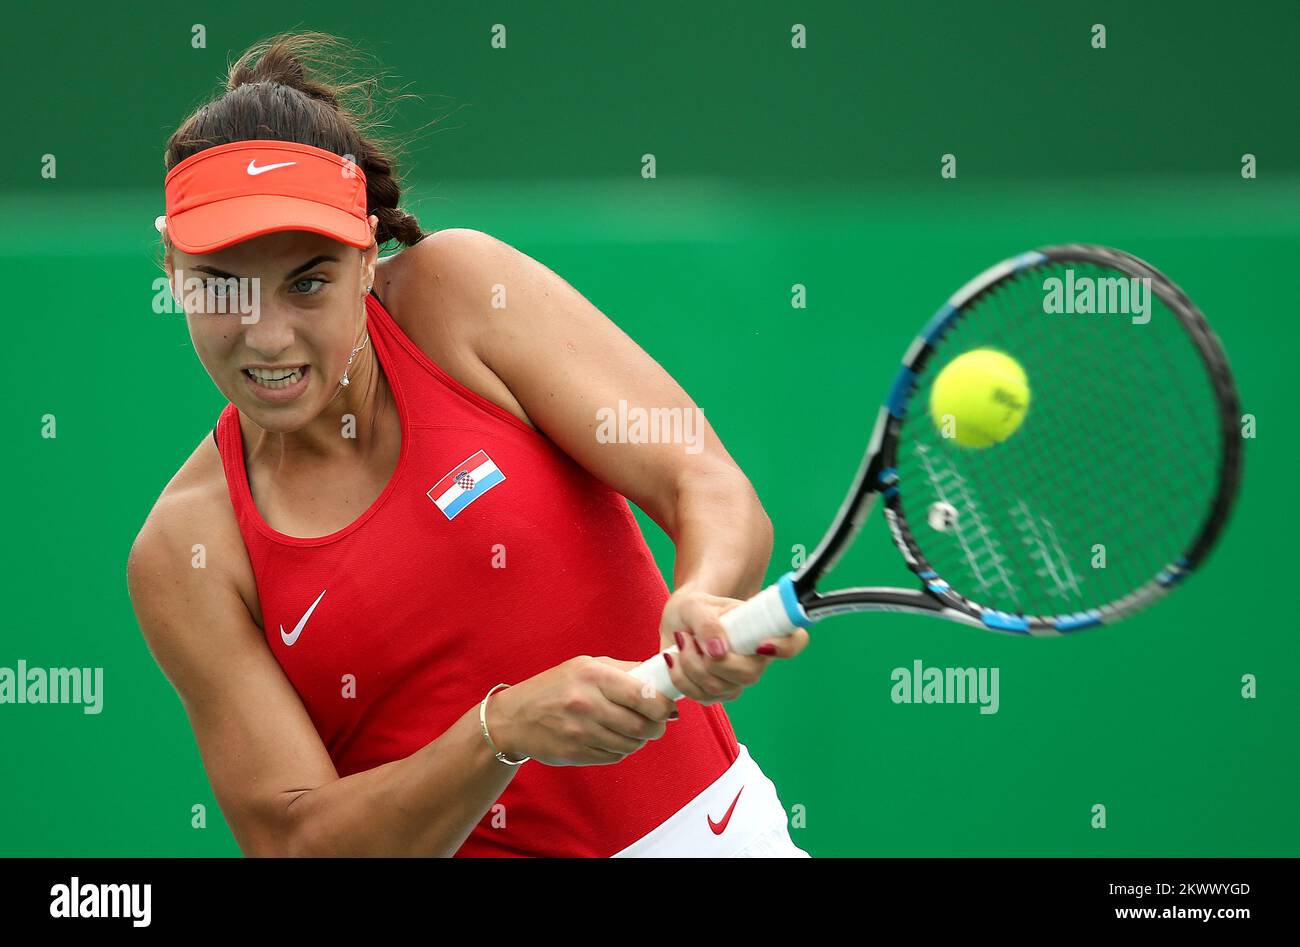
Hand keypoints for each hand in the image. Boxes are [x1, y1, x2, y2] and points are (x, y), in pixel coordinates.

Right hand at [487, 656, 677, 765]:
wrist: (514, 719)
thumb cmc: (555, 687)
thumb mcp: (586, 666)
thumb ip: (624, 671)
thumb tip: (661, 677)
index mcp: (593, 676)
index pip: (644, 695)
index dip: (663, 704)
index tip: (667, 705)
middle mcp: (587, 704)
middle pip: (643, 725)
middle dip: (657, 725)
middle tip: (657, 721)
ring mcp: (581, 732)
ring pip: (632, 743)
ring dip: (640, 738)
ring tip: (633, 728)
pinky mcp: (577, 753)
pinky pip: (615, 756)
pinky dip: (622, 749)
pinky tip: (613, 737)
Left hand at [656, 582, 809, 703]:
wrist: (678, 621)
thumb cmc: (694, 608)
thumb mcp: (695, 605)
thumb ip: (707, 623)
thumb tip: (718, 650)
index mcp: (762, 630)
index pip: (794, 642)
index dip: (786, 646)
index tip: (763, 644)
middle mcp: (756, 659)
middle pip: (749, 675)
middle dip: (712, 661)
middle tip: (690, 637)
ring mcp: (737, 680)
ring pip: (719, 688)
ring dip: (690, 665)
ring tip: (681, 640)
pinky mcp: (716, 693)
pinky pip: (700, 696)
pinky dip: (680, 677)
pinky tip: (675, 658)